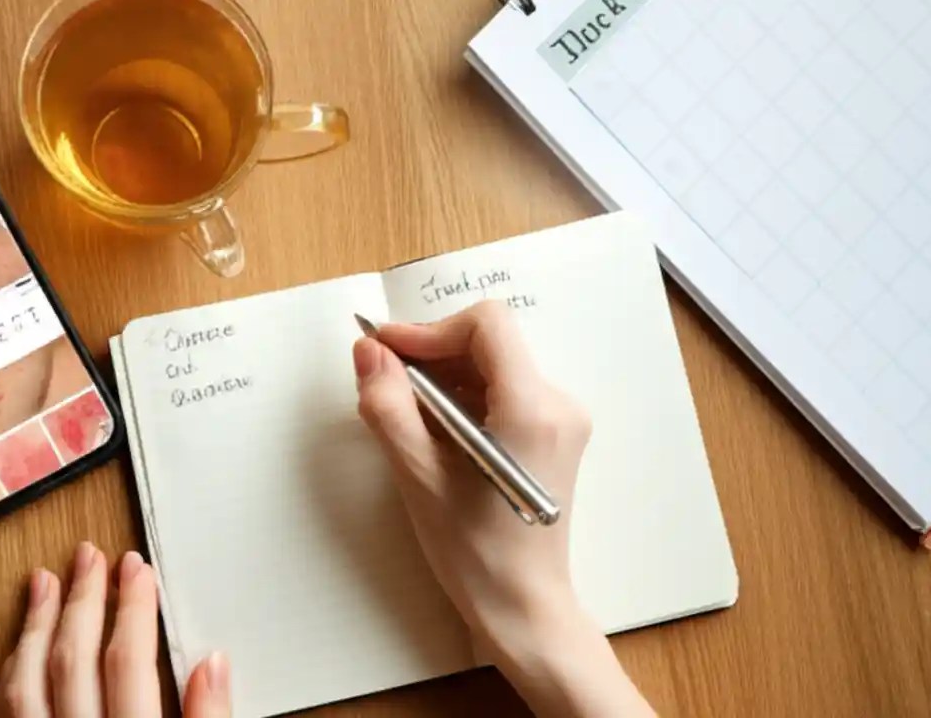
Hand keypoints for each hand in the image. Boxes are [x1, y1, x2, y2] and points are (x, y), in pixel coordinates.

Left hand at [0, 543, 229, 717]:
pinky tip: (20, 646)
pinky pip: (3, 709)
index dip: (134, 610)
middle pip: (72, 660)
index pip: (128, 662)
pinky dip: (12, 671)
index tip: (137, 570)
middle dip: (83, 600)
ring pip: (27, 682)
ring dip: (36, 625)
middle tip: (90, 557)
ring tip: (45, 580)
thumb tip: (213, 663)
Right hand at [353, 301, 590, 639]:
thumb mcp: (418, 477)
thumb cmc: (475, 552)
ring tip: (407, 419)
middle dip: (432, 355)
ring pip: (492, 365)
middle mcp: (558, 404)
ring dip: (443, 379)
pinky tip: (435, 434)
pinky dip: (462, 398)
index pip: (486, 325)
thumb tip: (370, 352)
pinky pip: (502, 391)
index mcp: (533, 410)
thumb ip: (389, 406)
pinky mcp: (551, 433)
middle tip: (385, 384)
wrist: (522, 604)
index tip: (387, 351)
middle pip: (489, 343)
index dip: (430, 330)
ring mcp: (560, 419)